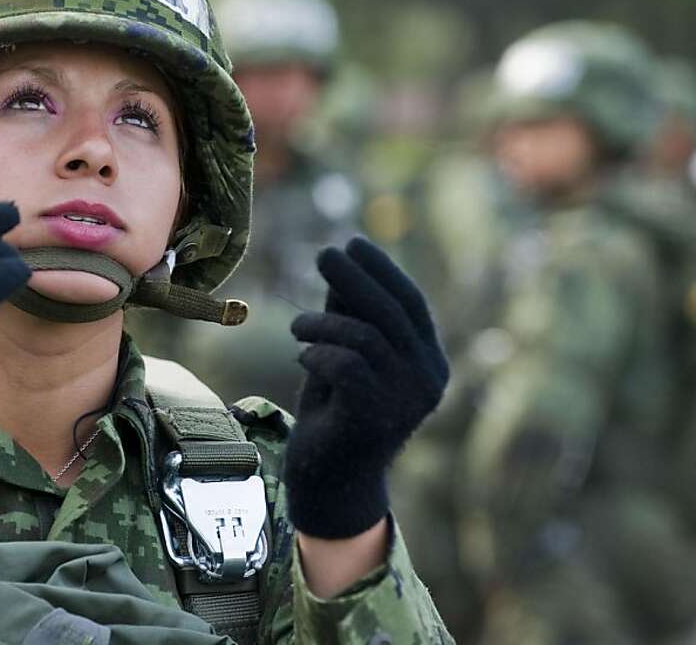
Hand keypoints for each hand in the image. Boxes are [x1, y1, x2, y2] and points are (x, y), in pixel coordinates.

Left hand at [284, 237, 448, 538]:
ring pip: (366, 337)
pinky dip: (318, 353)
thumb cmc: (336, 412)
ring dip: (322, 324)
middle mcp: (428, 380)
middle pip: (392, 313)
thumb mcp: (343, 354)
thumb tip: (341, 265)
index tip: (353, 242)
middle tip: (324, 253)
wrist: (330, 481)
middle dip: (355, 278)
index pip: (411, 303)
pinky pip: (346, 365)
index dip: (383, 270)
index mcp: (428, 362)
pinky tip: (302, 356)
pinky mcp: (376, 417)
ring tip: (296, 327)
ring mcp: (406, 401)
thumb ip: (348, 316)